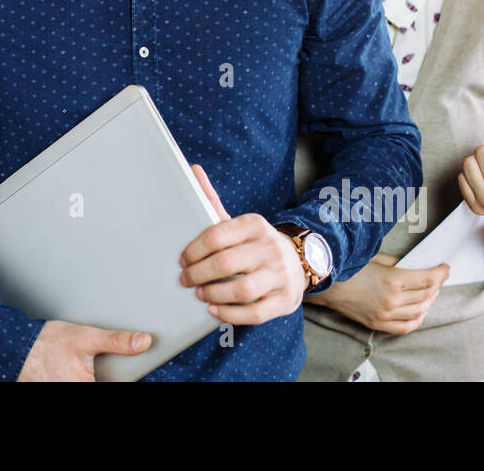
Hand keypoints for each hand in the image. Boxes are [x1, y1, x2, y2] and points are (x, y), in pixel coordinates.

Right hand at [17, 321, 151, 380]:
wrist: (16, 348)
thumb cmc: (47, 343)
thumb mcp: (85, 337)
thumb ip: (116, 342)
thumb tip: (143, 342)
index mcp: (87, 386)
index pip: (115, 385)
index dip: (120, 378)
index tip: (121, 373)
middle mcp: (76, 391)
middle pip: (100, 383)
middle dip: (103, 375)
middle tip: (92, 365)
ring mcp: (64, 391)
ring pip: (92, 382)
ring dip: (93, 375)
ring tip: (80, 366)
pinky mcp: (59, 389)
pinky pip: (79, 383)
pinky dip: (83, 377)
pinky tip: (76, 370)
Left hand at [178, 165, 306, 324]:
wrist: (301, 261)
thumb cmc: (256, 243)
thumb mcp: (238, 222)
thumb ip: (212, 200)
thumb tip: (192, 169)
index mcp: (255, 225)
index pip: (216, 235)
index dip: (193, 250)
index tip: (182, 260)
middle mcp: (269, 248)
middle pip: (225, 263)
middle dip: (198, 274)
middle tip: (185, 280)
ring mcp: (279, 275)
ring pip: (241, 290)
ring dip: (213, 294)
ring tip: (199, 294)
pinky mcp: (284, 300)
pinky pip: (254, 313)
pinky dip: (230, 314)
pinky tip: (214, 310)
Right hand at [306, 253, 447, 333]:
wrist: (326, 285)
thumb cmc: (348, 267)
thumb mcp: (375, 258)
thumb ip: (397, 263)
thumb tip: (414, 267)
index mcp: (393, 280)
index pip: (428, 279)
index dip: (441, 273)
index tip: (445, 268)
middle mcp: (392, 300)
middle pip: (426, 295)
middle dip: (436, 285)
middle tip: (438, 278)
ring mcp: (386, 314)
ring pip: (420, 311)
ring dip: (430, 301)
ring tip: (431, 293)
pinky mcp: (378, 324)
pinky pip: (406, 327)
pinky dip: (418, 319)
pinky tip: (421, 311)